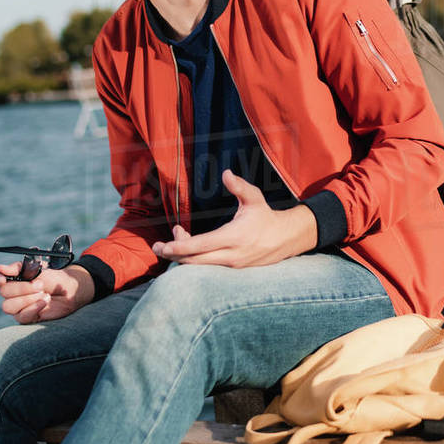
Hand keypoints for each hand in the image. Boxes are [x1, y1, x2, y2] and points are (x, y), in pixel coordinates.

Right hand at [0, 262, 94, 323]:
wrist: (69, 290)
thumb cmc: (54, 277)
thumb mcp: (38, 268)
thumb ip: (19, 268)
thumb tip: (0, 268)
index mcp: (12, 279)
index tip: (2, 279)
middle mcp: (12, 294)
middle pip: (4, 293)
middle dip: (22, 288)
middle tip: (40, 284)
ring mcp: (18, 307)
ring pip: (9, 306)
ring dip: (28, 298)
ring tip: (43, 293)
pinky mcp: (26, 318)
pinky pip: (22, 316)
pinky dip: (34, 307)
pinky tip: (45, 301)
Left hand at [153, 170, 317, 267]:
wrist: (285, 239)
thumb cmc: (266, 216)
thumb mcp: (254, 198)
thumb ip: (239, 186)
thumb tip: (225, 173)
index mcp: (233, 238)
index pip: (200, 246)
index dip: (179, 247)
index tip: (163, 244)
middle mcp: (230, 255)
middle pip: (194, 262)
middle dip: (173, 255)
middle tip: (157, 247)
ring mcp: (231, 265)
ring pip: (199, 266)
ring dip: (183, 256)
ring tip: (174, 242)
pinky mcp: (232, 270)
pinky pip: (207, 268)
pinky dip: (194, 259)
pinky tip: (189, 248)